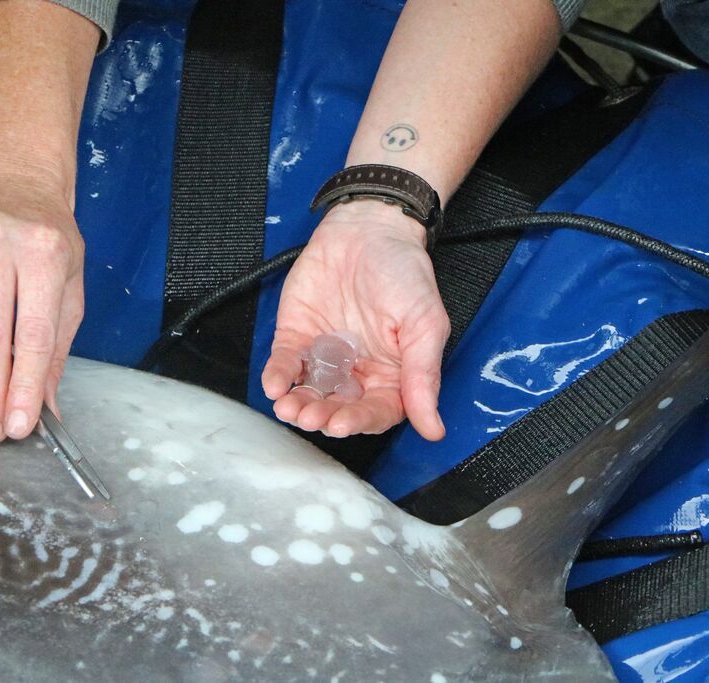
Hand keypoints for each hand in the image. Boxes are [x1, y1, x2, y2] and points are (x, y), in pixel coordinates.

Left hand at [261, 201, 448, 439]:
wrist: (368, 227)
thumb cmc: (404, 270)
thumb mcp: (425, 323)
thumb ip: (423, 375)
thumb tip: (433, 428)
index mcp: (391, 374)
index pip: (375, 412)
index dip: (359, 421)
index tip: (343, 424)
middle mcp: (357, 370)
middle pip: (338, 407)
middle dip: (323, 416)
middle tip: (312, 417)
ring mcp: (324, 355)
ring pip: (308, 391)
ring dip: (298, 404)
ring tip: (290, 408)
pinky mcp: (296, 335)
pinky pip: (285, 364)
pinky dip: (278, 376)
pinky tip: (275, 385)